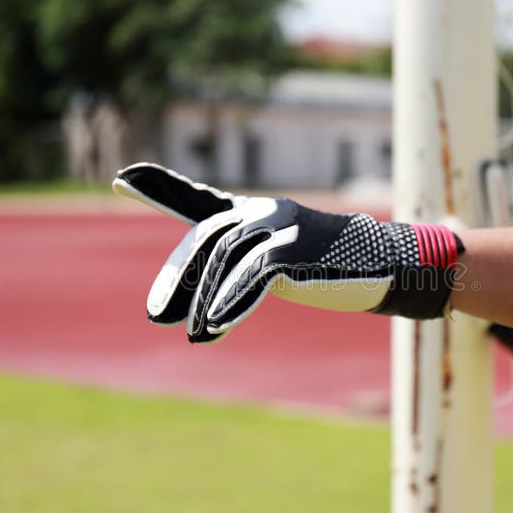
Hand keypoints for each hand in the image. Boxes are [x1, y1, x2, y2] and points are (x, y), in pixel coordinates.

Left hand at [113, 163, 463, 342]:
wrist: (389, 266)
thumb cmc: (333, 266)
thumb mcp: (285, 261)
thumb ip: (247, 265)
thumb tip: (208, 295)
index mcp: (258, 214)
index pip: (202, 200)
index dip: (162, 187)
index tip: (123, 178)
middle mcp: (265, 213)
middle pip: (207, 240)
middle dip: (180, 280)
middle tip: (157, 316)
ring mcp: (282, 228)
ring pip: (226, 260)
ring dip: (203, 302)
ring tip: (191, 335)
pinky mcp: (297, 251)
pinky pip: (253, 277)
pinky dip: (231, 304)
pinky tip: (214, 328)